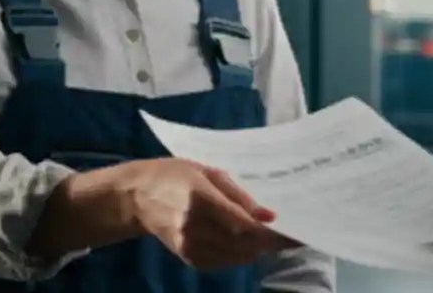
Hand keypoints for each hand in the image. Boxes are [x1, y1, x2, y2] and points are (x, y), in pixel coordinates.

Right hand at [123, 158, 296, 269]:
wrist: (137, 196)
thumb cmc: (174, 174)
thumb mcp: (207, 170)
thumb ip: (238, 194)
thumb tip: (268, 215)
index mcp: (200, 199)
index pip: (243, 223)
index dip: (271, 231)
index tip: (295, 229)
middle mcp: (194, 227)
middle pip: (243, 243)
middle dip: (270, 241)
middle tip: (292, 233)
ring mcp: (190, 247)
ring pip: (237, 256)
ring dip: (258, 248)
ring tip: (274, 236)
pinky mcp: (189, 258)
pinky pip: (225, 261)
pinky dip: (241, 253)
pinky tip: (249, 242)